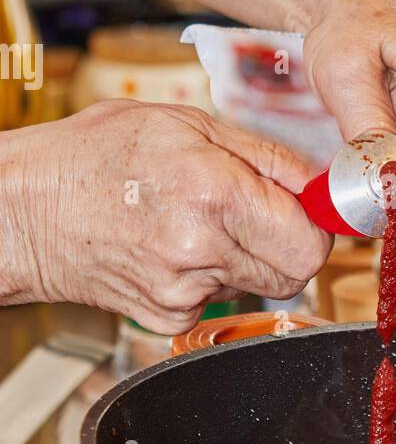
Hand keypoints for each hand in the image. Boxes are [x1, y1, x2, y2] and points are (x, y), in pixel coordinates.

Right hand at [0, 100, 330, 333]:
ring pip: (260, 285)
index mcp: (214, 193)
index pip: (311, 241)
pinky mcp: (167, 318)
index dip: (316, 224)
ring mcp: (183, 291)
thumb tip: (317, 183)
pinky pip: (220, 300)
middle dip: (291, 243)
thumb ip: (264, 156)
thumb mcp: (187, 124)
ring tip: (202, 221)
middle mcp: (202, 248)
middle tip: (262, 214)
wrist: (24, 209)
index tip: (307, 209)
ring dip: (249, 257)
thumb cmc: (97, 154)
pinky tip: (174, 246)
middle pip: (296, 272)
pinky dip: (212, 276)